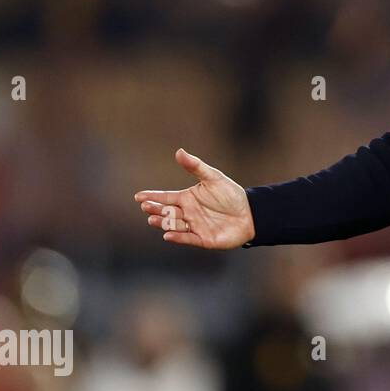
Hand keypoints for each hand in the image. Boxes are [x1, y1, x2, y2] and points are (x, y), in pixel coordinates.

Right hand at [133, 148, 254, 249]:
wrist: (250, 213)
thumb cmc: (231, 195)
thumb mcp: (214, 178)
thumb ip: (196, 167)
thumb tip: (179, 151)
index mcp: (187, 198)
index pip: (166, 197)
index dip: (152, 197)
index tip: (139, 196)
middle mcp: (188, 213)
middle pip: (167, 212)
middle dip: (155, 210)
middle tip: (146, 206)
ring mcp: (194, 226)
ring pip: (174, 225)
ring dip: (163, 223)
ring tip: (153, 219)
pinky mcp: (203, 239)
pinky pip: (188, 238)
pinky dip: (178, 237)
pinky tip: (168, 235)